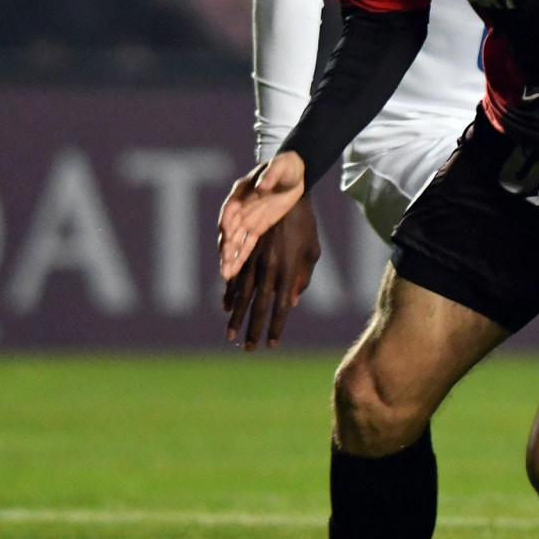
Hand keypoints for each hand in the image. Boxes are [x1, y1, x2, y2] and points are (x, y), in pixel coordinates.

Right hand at [217, 152, 305, 281]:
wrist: (294, 171)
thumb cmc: (286, 166)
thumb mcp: (280, 167)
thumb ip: (270, 175)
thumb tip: (261, 186)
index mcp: (242, 190)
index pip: (231, 207)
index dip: (228, 220)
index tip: (228, 234)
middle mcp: (240, 206)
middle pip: (230, 229)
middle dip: (227, 246)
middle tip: (225, 262)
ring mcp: (247, 218)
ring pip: (236, 240)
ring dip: (230, 257)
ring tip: (226, 275)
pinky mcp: (257, 228)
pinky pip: (247, 244)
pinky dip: (240, 257)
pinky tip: (234, 272)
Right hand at [223, 192, 320, 349]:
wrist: (287, 190)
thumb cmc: (305, 223)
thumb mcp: (311, 251)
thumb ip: (302, 278)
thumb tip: (291, 304)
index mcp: (289, 270)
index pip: (281, 307)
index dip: (276, 327)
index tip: (271, 345)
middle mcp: (269, 267)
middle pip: (259, 305)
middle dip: (253, 329)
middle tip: (247, 348)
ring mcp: (254, 258)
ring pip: (243, 294)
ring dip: (237, 317)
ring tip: (231, 335)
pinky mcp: (243, 248)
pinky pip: (234, 276)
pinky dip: (229, 294)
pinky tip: (226, 307)